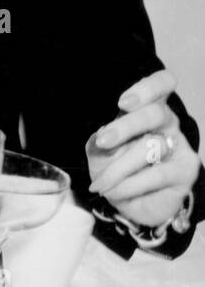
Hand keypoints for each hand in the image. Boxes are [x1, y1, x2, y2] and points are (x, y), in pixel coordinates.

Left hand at [86, 70, 200, 228]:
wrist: (132, 203)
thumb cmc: (116, 168)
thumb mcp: (100, 152)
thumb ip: (100, 142)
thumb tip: (102, 138)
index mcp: (147, 108)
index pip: (163, 84)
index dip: (147, 88)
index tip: (122, 103)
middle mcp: (167, 123)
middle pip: (155, 113)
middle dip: (125, 126)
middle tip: (104, 141)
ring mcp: (179, 146)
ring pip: (153, 145)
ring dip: (120, 166)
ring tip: (100, 183)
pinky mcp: (186, 170)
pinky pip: (156, 174)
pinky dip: (129, 184)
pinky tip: (114, 191)